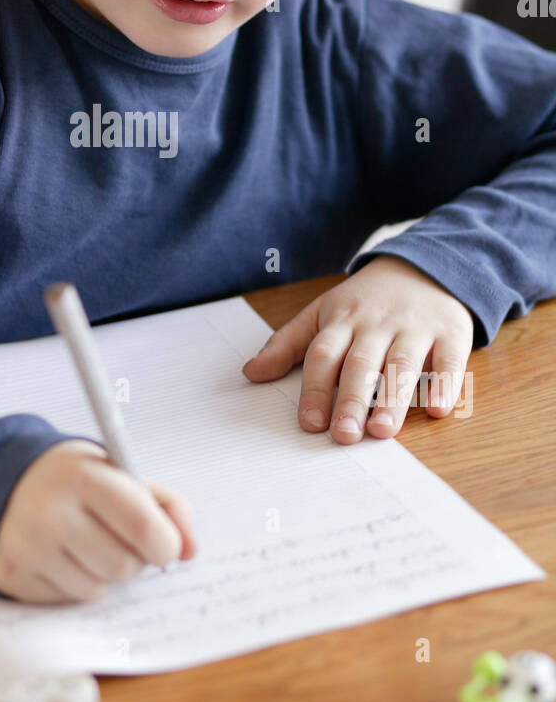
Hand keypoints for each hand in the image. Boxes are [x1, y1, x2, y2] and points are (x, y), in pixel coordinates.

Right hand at [0, 439, 196, 602]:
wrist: (4, 479)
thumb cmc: (76, 479)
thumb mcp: (120, 472)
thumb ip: (166, 505)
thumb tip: (189, 551)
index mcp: (84, 476)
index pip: (145, 528)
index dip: (166, 545)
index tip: (164, 544)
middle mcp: (51, 512)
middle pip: (125, 567)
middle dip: (132, 557)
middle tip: (115, 536)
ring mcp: (28, 547)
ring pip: (97, 589)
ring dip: (102, 573)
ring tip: (85, 543)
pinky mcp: (12, 575)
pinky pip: (68, 600)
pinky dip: (73, 583)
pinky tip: (60, 556)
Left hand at [241, 255, 473, 443]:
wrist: (423, 267)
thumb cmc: (366, 302)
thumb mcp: (322, 314)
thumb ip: (287, 344)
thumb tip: (250, 373)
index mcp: (342, 321)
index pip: (324, 355)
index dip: (316, 389)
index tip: (310, 423)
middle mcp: (377, 324)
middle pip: (361, 363)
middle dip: (351, 399)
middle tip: (344, 435)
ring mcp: (415, 327)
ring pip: (403, 364)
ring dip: (393, 398)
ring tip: (381, 431)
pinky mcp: (451, 332)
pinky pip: (450, 360)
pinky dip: (446, 384)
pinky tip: (438, 409)